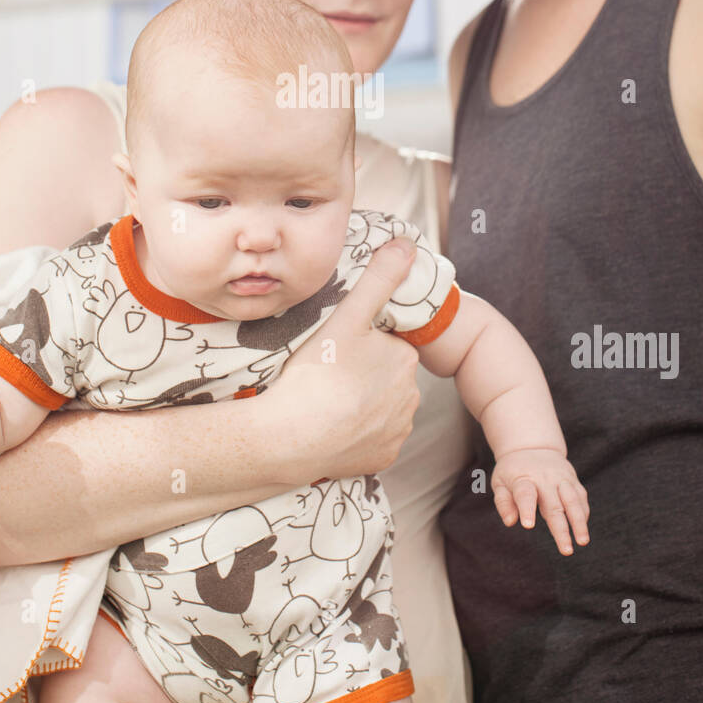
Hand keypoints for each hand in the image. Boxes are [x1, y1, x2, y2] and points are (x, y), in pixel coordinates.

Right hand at [262, 238, 421, 485]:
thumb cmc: (317, 374)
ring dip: (360, 403)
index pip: (385, 343)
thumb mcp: (347, 316)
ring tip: (325, 400)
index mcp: (405, 358)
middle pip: (383, 375)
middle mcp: (410, 397)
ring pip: (380, 407)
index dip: (358, 343)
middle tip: (326, 373)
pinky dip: (356, 433)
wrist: (291, 438)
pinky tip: (331, 426)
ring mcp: (397, 431)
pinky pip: (372, 439)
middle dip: (361, 372)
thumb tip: (407, 244)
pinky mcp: (383, 458)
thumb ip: (378, 279)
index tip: (333, 349)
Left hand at [491, 448, 589, 555]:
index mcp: (523, 479)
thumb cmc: (512, 471)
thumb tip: (511, 522)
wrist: (531, 445)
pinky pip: (580, 498)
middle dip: (561, 529)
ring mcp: (561, 478)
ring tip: (583, 542)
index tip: (528, 525)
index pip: (525, 495)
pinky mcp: (572, 480)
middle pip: (554, 505)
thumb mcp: (500, 482)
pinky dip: (583, 514)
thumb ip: (504, 502)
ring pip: (573, 501)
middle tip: (566, 550)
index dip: (526, 509)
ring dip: (579, 522)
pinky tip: (582, 530)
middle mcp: (544, 478)